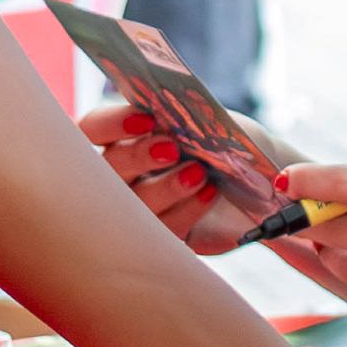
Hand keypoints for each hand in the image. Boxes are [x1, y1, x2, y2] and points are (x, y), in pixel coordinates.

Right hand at [79, 104, 254, 253]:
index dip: (112, 124)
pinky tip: (208, 194)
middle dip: (138, 156)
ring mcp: (135, 210)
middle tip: (171, 149)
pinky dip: (186, 211)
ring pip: (133, 204)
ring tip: (198, 173)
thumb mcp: (207, 121)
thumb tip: (183, 110)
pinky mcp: (161, 236)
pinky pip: (163, 230)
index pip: (92, 128)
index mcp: (120, 139)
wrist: (254, 181)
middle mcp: (119, 175)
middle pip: (107, 168)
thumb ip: (186, 115)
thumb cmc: (220, 142)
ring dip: (165, 187)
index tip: (145, 119)